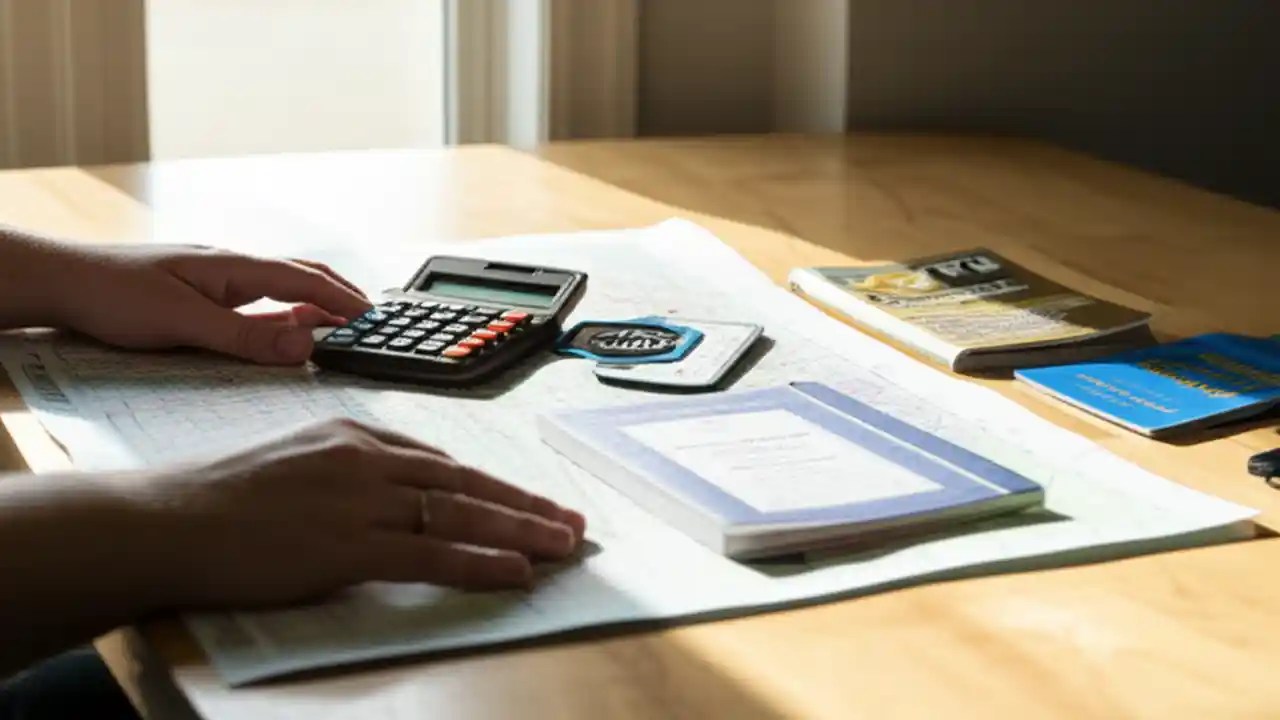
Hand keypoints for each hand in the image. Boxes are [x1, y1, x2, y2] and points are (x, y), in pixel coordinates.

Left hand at [56, 243, 371, 364]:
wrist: (63, 283)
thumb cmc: (114, 295)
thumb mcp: (184, 322)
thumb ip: (247, 337)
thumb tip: (305, 345)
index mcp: (234, 268)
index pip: (305, 283)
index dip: (344, 302)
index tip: (375, 321)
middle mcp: (232, 270)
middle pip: (301, 277)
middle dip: (339, 297)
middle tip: (372, 320)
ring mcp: (218, 282)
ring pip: (282, 291)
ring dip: (314, 307)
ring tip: (342, 328)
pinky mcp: (204, 297)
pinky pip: (258, 305)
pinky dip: (286, 317)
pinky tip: (289, 332)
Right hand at [142, 418, 586, 608]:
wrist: (172, 519)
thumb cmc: (227, 497)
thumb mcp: (300, 461)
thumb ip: (353, 472)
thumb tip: (396, 496)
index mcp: (357, 435)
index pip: (444, 462)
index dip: (493, 485)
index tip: (528, 499)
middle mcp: (368, 459)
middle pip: (466, 483)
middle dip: (525, 504)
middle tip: (570, 521)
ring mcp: (361, 500)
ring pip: (460, 515)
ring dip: (520, 531)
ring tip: (562, 545)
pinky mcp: (348, 544)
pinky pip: (431, 554)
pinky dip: (480, 562)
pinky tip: (514, 570)